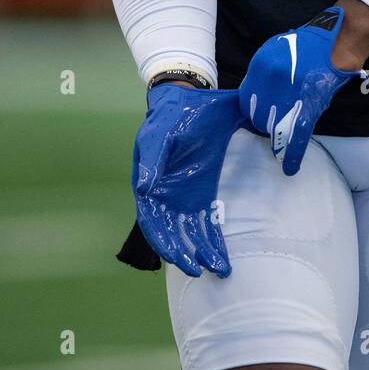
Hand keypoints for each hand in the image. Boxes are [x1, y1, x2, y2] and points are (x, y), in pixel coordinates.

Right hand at [132, 82, 245, 277]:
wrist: (190, 99)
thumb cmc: (172, 115)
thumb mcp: (161, 132)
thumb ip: (153, 157)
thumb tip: (144, 189)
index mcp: (150, 182)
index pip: (151, 219)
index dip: (162, 240)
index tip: (175, 256)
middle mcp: (163, 195)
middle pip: (168, 233)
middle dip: (182, 254)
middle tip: (198, 270)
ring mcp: (182, 197)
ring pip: (187, 234)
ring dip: (200, 253)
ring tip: (218, 270)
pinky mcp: (200, 195)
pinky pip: (205, 225)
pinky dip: (213, 244)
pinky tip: (223, 262)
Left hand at [239, 4, 368, 174]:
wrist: (339, 40)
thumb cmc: (309, 46)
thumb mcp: (276, 50)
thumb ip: (263, 73)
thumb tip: (253, 99)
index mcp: (261, 64)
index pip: (246, 101)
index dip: (254, 112)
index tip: (261, 115)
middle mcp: (272, 78)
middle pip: (259, 116)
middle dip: (266, 123)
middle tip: (278, 121)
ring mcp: (291, 91)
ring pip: (275, 127)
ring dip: (278, 134)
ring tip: (287, 131)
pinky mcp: (310, 104)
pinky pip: (297, 135)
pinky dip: (293, 154)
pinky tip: (289, 167)